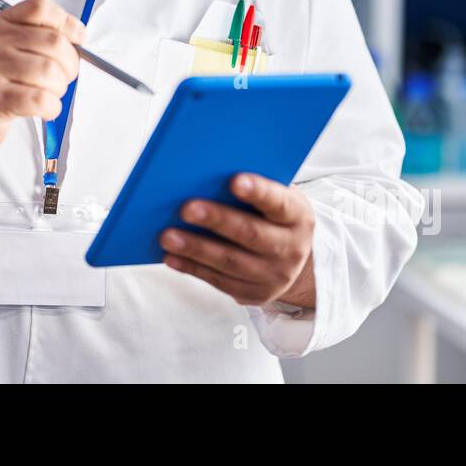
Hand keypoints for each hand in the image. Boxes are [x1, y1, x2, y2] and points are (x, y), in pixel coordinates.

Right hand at [0, 0, 84, 184]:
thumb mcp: (3, 47)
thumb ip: (35, 36)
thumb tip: (78, 37)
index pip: (40, 8)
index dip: (67, 22)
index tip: (78, 38)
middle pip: (54, 42)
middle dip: (70, 64)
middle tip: (64, 77)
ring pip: (50, 72)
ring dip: (59, 89)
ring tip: (49, 94)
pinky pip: (40, 100)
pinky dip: (51, 107)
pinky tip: (44, 109)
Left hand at [159, 173, 316, 308]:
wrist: (294, 259)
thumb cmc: (273, 216)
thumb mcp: (277, 198)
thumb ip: (253, 187)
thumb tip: (206, 172)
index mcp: (298, 216)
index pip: (279, 203)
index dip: (258, 192)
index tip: (234, 180)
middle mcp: (291, 248)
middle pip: (250, 234)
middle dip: (216, 220)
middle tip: (186, 208)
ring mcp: (274, 275)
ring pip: (230, 261)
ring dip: (195, 248)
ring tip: (167, 236)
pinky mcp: (254, 293)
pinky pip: (219, 281)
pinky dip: (192, 268)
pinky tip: (172, 256)